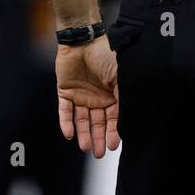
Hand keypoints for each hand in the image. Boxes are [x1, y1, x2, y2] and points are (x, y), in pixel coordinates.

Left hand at [55, 36, 118, 157]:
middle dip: (99, 138)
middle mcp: (97, 98)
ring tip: (86, 147)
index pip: (113, 118)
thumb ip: (123, 94)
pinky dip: (66, 123)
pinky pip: (65, 111)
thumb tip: (130, 114)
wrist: (83, 41)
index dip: (114, 131)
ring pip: (82, 120)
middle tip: (100, 153)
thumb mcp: (119, 75)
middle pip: (98, 123)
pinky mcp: (65, 92)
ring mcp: (81, 96)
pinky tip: (69, 134)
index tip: (114, 145)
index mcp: (112, 94)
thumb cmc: (105, 54)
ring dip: (83, 134)